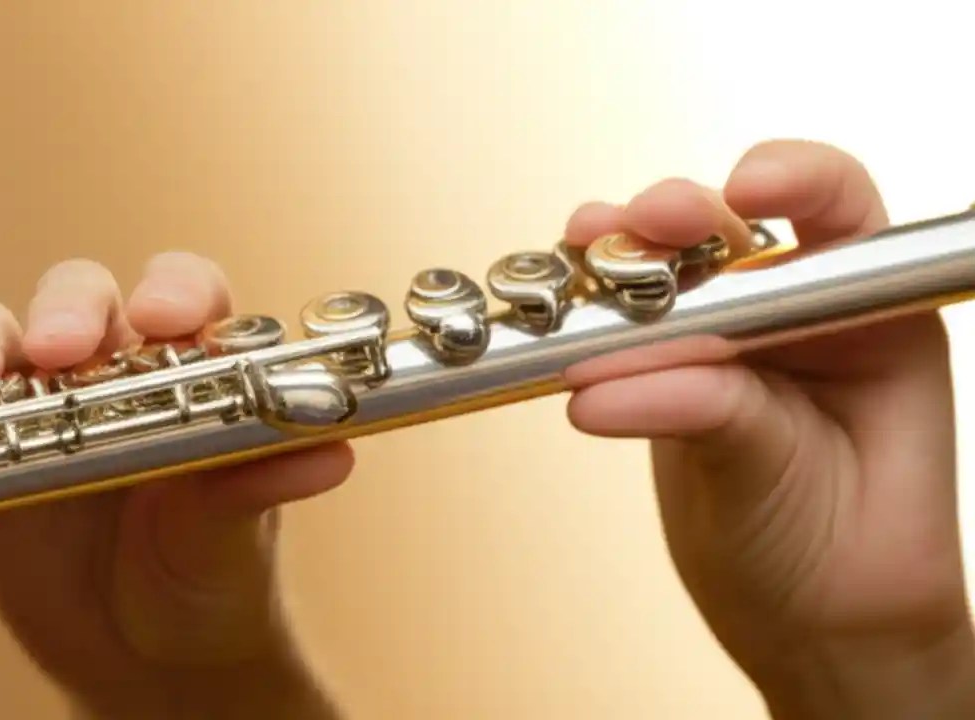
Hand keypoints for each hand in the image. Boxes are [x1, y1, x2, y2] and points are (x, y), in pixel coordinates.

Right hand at [0, 253, 350, 718]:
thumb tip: (333, 453)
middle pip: (81, 298)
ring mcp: (42, 407)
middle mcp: (114, 373)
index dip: (171, 291)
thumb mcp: (235, 535)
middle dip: (66, 312)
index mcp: (190, 373)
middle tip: (58, 351)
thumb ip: (264, 485)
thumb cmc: (212, 576)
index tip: (161, 320)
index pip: (184, 293)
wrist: (152, 656)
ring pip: (0, 341)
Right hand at [563, 140, 974, 717]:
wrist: (809, 630)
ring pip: (665, 272)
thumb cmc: (849, 561)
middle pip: (731, 229)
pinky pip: (622, 330)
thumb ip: (716, 418)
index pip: (838, 211)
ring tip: (576, 266)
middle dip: (676, 219)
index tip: (744, 190)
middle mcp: (796, 315)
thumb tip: (610, 386)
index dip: (793, 180)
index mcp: (871, 318)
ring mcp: (727, 345)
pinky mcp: (666, 377)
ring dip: (614, 260)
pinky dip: (583, 316)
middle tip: (633, 230)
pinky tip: (556, 305)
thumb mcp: (790, 484)